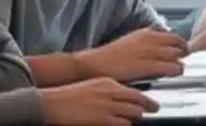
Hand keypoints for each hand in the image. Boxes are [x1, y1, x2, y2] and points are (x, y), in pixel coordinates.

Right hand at [40, 77, 159, 124]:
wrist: (51, 103)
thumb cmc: (68, 96)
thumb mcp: (92, 86)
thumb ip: (109, 91)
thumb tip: (122, 96)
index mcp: (109, 83)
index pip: (135, 91)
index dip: (146, 99)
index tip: (152, 104)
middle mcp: (112, 93)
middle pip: (139, 102)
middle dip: (147, 108)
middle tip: (153, 110)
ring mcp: (108, 107)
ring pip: (134, 114)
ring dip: (136, 118)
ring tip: (136, 120)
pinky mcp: (103, 120)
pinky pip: (123, 124)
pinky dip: (125, 125)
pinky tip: (123, 125)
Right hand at [78, 28, 188, 82]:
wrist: (96, 64)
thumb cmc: (111, 56)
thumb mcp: (131, 41)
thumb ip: (145, 42)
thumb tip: (156, 46)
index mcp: (146, 33)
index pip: (172, 35)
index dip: (179, 43)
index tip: (181, 48)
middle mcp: (151, 39)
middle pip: (178, 43)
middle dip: (183, 50)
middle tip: (184, 58)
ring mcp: (150, 52)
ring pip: (176, 54)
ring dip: (181, 61)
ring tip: (180, 67)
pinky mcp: (148, 65)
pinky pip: (170, 66)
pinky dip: (176, 69)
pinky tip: (176, 72)